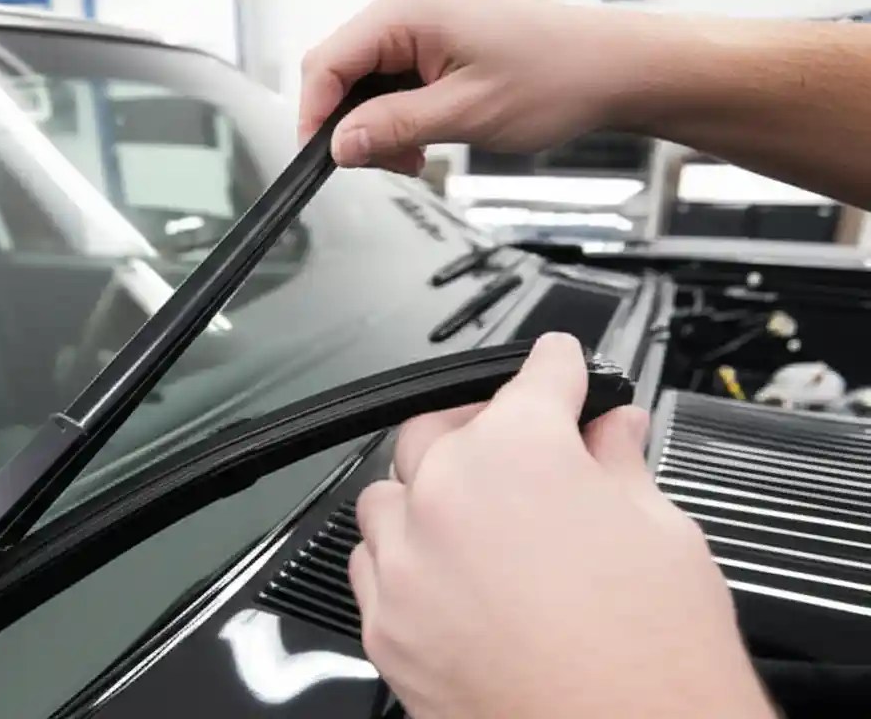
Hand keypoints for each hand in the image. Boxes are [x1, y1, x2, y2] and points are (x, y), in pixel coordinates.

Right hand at [298, 0, 651, 172]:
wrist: (614, 70)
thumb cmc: (558, 75)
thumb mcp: (463, 113)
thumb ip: (392, 127)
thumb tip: (341, 143)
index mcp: (409, 14)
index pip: (327, 63)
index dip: (314, 116)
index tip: (319, 158)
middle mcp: (411, 14)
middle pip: (341, 73)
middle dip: (349, 126)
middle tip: (379, 163)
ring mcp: (425, 30)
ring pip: (367, 84)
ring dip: (377, 128)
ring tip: (413, 156)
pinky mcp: (439, 48)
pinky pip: (395, 84)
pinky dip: (398, 119)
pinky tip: (422, 141)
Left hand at [350, 333, 773, 718]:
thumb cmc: (653, 664)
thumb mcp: (662, 535)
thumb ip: (620, 465)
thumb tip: (613, 432)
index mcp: (517, 454)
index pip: (536, 377)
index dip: (559, 368)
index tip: (562, 369)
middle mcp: (444, 498)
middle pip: (443, 428)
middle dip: (484, 427)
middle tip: (529, 451)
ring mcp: (405, 564)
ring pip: (392, 495)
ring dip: (432, 493)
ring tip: (485, 522)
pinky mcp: (385, 626)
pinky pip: (371, 564)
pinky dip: (405, 555)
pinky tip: (450, 575)